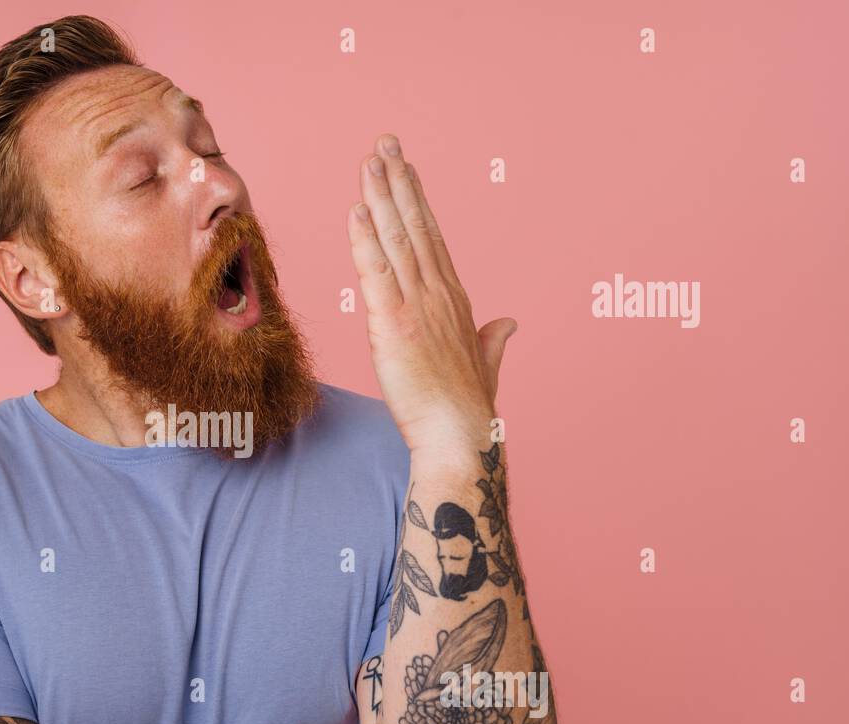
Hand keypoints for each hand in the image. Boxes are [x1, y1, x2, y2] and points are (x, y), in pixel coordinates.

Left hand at [347, 134, 516, 462]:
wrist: (460, 436)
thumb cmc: (468, 409)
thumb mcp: (484, 365)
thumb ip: (494, 340)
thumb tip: (510, 323)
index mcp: (454, 299)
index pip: (431, 239)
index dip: (415, 201)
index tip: (404, 169)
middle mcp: (438, 293)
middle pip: (415, 226)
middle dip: (398, 182)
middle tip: (385, 143)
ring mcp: (417, 305)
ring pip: (396, 239)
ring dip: (381, 197)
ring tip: (370, 161)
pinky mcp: (393, 324)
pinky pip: (376, 273)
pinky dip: (365, 240)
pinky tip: (356, 210)